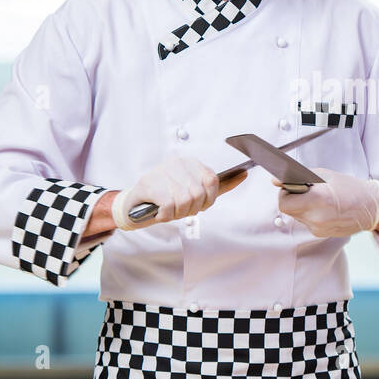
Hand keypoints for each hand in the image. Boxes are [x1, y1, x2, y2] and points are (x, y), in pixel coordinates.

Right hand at [112, 156, 246, 229]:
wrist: (135, 207)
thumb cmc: (167, 199)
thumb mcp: (195, 191)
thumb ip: (219, 186)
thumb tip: (244, 175)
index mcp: (191, 163)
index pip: (212, 181)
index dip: (208, 200)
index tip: (198, 205)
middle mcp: (177, 163)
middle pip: (199, 194)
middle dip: (190, 209)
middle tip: (178, 210)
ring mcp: (161, 172)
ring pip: (184, 201)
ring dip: (176, 214)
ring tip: (168, 210)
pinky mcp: (149, 184)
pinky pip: (169, 206)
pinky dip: (165, 215)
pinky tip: (159, 212)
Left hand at [272, 168, 378, 237]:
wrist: (371, 207)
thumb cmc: (351, 188)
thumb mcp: (325, 175)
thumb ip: (299, 177)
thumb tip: (276, 181)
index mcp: (318, 200)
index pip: (284, 203)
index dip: (285, 193)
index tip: (291, 186)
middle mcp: (316, 217)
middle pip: (288, 210)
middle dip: (292, 199)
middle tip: (304, 191)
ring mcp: (318, 228)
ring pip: (297, 216)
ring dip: (301, 206)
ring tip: (318, 199)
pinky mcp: (321, 233)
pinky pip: (307, 222)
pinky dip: (310, 214)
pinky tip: (324, 208)